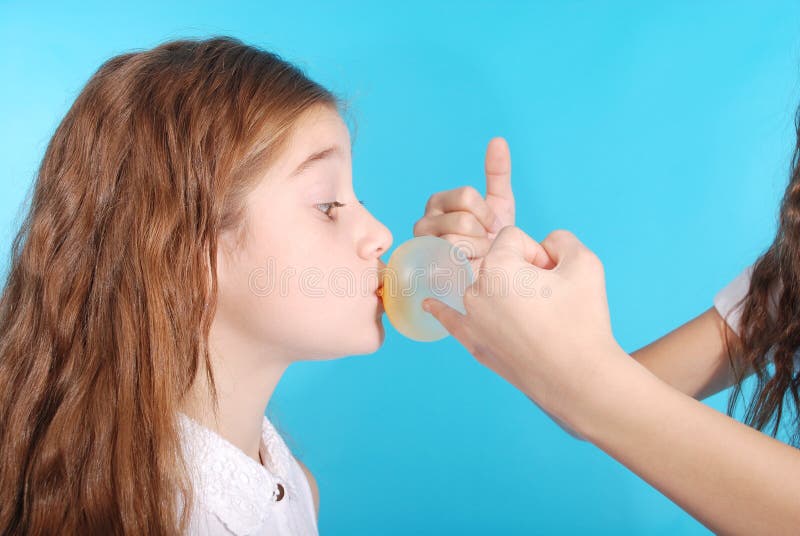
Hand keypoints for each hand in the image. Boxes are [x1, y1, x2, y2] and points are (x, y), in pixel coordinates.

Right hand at [413, 137, 515, 274]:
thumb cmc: (492, 240)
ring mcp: (422, 247)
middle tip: (484, 244)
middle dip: (483, 235)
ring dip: (477, 253)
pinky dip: (468, 267)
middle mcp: (424, 221)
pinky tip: (470, 268)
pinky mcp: (425, 271)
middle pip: (462, 220)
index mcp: (439, 201)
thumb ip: (497, 172)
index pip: (466, 197)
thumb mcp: (498, 203)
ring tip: (477, 258)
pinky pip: (451, 265)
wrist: (491, 275)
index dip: (488, 214)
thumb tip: (498, 140)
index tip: (492, 226)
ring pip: (456, 242)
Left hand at [422, 226, 625, 436]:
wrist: (577, 379)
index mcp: (497, 266)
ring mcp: (470, 319)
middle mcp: (475, 290)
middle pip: (496, 263)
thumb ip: (561, 239)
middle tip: (548, 299)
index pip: (512, 238)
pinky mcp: (473, 343)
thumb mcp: (585, 263)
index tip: (554, 276)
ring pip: (483, 288)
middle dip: (521, 272)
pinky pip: (450, 318)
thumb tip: (544, 245)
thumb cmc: (582, 320)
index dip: (537, 253)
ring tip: (532, 315)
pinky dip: (440, 309)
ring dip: (502, 291)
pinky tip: (427, 304)